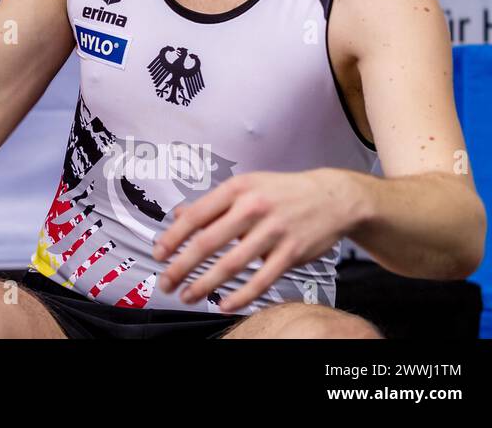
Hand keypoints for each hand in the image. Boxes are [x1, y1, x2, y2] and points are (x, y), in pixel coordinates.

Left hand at [151, 169, 354, 312]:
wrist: (333, 197)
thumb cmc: (282, 192)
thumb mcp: (246, 186)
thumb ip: (212, 204)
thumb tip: (178, 216)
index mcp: (236, 189)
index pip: (195, 216)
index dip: (173, 238)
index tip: (158, 255)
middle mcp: (253, 208)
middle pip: (208, 242)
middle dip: (182, 266)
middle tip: (166, 282)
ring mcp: (273, 231)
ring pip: (232, 264)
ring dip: (205, 284)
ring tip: (188, 296)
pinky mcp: (291, 252)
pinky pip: (262, 280)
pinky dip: (241, 295)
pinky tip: (225, 304)